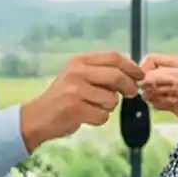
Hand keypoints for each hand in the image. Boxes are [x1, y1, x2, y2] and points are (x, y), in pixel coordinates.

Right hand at [20, 51, 144, 149]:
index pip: (113, 57)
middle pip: (116, 76)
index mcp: (79, 61)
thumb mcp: (77, 76)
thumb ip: (100, 72)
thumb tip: (131, 75)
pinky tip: (87, 116)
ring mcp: (76, 91)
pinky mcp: (76, 109)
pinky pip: (103, 115)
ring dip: (109, 107)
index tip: (140, 76)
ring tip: (93, 107)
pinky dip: (99, 119)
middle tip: (132, 94)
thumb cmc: (62, 98)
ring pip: (111, 99)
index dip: (131, 67)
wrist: (38, 117)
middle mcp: (77, 73)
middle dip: (129, 87)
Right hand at [138, 53, 177, 138]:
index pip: (151, 60)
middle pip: (148, 77)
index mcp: (175, 62)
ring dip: (158, 96)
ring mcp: (169, 89)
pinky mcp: (169, 104)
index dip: (144, 69)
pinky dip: (160, 105)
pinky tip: (171, 106)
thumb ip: (157, 75)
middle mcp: (170, 74)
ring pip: (150, 91)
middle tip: (170, 89)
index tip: (144, 80)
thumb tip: (140, 82)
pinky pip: (154, 103)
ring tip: (173, 98)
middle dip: (154, 85)